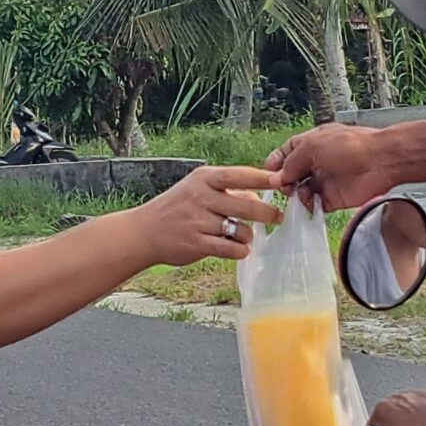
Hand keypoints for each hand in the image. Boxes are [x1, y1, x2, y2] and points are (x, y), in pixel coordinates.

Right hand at [137, 164, 283, 264]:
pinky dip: (240, 250)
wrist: (144, 231)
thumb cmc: (176, 208)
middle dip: (268, 213)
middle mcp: (201, 197)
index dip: (263, 178)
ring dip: (248, 235)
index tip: (282, 181)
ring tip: (243, 236)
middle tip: (278, 217)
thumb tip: (258, 195)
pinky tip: (238, 249)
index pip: (239, 174)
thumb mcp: (198, 189)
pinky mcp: (197, 243)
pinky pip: (231, 249)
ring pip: (241, 230)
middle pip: (246, 204)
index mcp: (203, 178)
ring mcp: (198, 220)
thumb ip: (228, 190)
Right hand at [267, 123, 402, 213]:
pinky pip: (314, 205)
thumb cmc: (350, 146)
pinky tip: (308, 206)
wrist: (381, 162)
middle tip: (283, 187)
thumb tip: (276, 178)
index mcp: (311, 143)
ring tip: (299, 195)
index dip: (275, 162)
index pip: (286, 152)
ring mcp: (324, 180)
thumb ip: (291, 163)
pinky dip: (308, 208)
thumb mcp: (313, 147)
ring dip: (295, 195)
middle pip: (291, 174)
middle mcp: (316, 162)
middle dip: (283, 181)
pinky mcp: (333, 198)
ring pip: (300, 191)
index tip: (267, 173)